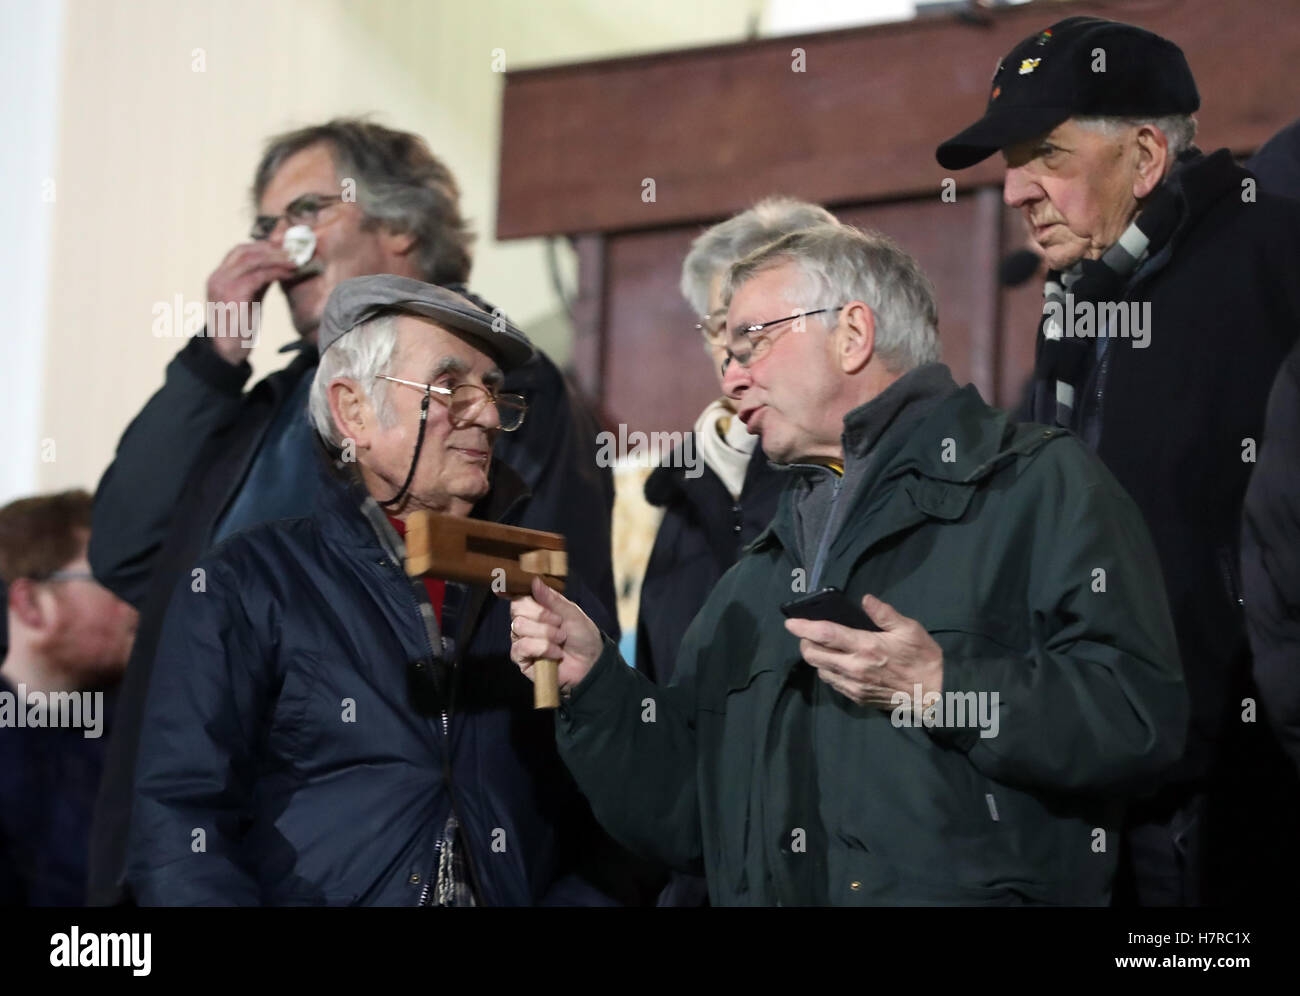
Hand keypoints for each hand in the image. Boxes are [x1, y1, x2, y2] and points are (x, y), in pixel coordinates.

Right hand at [204, 241, 299, 363]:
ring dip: (276, 259)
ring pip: (252, 260)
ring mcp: (222, 285)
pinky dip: (275, 272)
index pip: (239, 251)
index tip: (284, 247)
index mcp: (219, 276)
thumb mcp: (250, 298)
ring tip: (295, 262)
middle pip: (245, 251)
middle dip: (271, 249)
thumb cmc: (241, 326)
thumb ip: (259, 280)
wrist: (227, 352)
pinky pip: (257, 276)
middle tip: (293, 252)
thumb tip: (278, 265)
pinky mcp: (232, 296)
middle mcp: (217, 277)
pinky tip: (289, 274)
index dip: (263, 246)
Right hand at [509, 576, 602, 692]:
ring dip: (545, 633)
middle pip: (517, 610)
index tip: (504, 590)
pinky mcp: (522, 659)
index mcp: (536, 609)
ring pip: (519, 628)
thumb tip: (534, 581)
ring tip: (561, 640)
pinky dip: (543, 648)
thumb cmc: (582, 635)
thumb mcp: (571, 612)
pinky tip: (556, 654)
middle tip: (559, 623)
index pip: (518, 598)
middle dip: (541, 616)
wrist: (591, 662)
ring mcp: (522, 641)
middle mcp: (526, 624)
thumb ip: (551, 598)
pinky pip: (522, 648)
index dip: (514, 594)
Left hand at [783, 594, 943, 707]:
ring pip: (820, 671)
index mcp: (865, 647)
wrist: (934, 694)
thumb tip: (865, 599)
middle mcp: (854, 668)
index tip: (790, 622)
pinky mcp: (857, 698)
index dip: (803, 627)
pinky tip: (836, 663)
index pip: (824, 635)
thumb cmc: (923, 657)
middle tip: (809, 633)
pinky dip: (827, 671)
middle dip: (805, 642)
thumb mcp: (909, 629)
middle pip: (814, 655)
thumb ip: (884, 613)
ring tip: (822, 647)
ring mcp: (854, 686)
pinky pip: (832, 683)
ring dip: (816, 658)